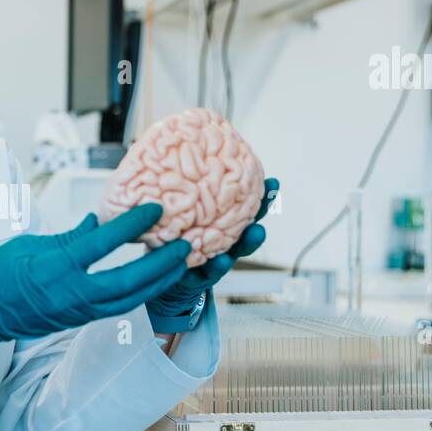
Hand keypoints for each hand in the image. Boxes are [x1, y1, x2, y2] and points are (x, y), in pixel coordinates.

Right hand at [0, 203, 190, 373]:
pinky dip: (140, 293)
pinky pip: (117, 307)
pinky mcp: (76, 320)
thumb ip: (68, 236)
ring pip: (129, 299)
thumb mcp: (29, 244)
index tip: (156, 208)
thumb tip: (99, 223)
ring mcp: (75, 311)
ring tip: (180, 263)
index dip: (132, 224)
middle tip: (186, 244)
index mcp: (54, 268)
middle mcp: (70, 293)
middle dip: (161, 263)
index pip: (102, 243)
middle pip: (128, 280)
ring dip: (158, 282)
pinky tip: (154, 280)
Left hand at [145, 177, 278, 333]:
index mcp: (217, 220)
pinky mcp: (201, 276)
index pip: (241, 204)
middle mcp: (220, 238)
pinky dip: (218, 266)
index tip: (272, 182)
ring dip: (249, 241)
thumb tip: (172, 152)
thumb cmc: (166, 239)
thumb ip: (177, 194)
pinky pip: (211, 271)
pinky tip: (222, 260)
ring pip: (236, 249)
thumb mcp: (171, 214)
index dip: (259, 193)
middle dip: (260, 211)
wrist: (158, 278)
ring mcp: (215, 257)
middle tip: (270, 197)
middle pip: (246, 224)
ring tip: (256, 232)